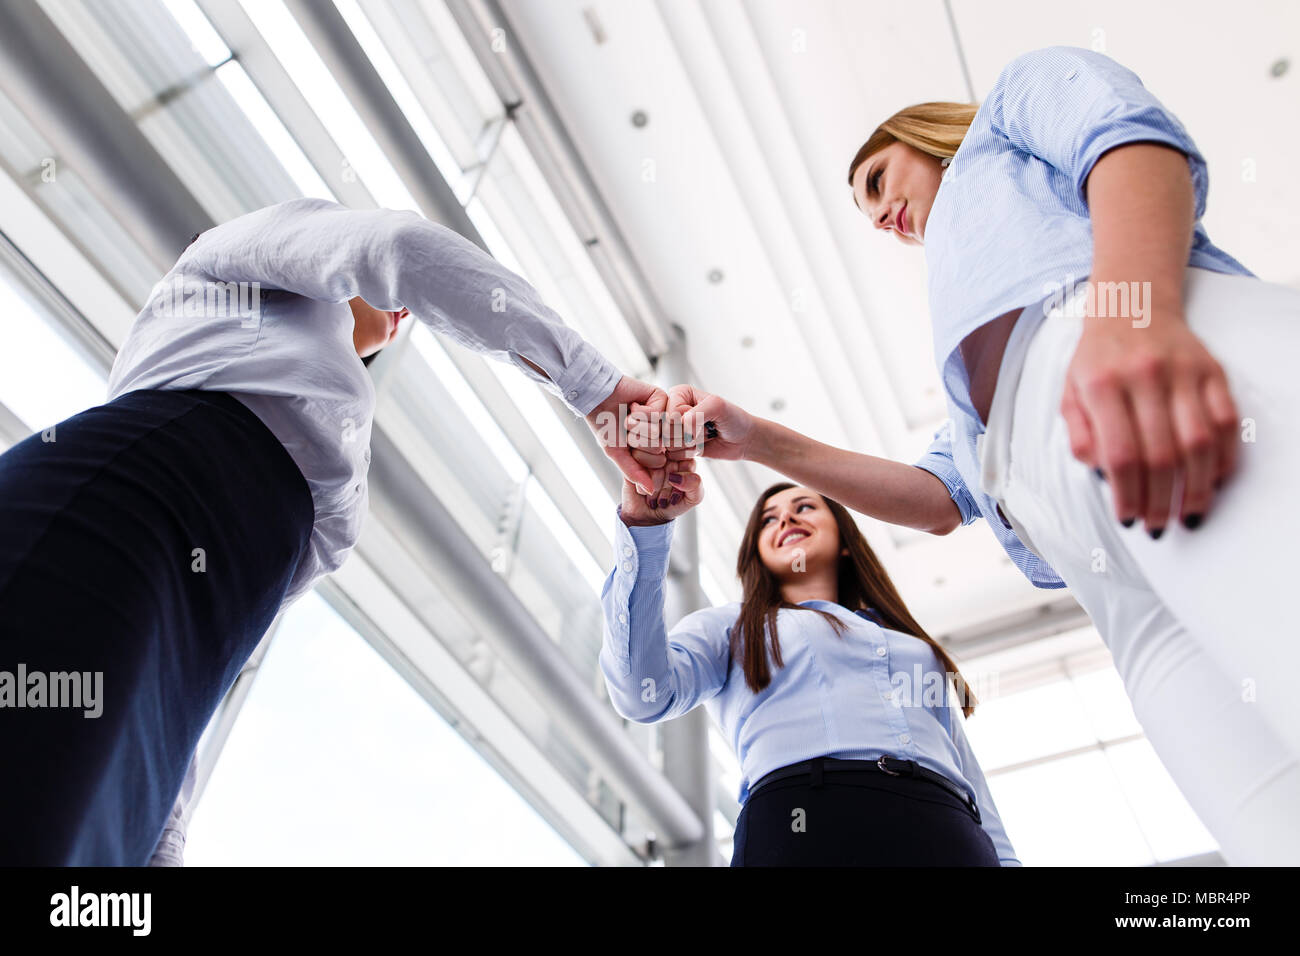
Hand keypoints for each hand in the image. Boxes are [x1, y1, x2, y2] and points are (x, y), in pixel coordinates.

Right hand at [585, 375, 671, 496]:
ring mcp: (663, 415)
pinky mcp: (662, 398)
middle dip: (636, 438)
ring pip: (658, 431)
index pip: (658, 463)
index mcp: (654, 447)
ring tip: (628, 416)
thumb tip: (649, 491)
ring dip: (636, 424)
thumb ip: (634, 472)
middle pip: (659, 447)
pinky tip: (632, 405)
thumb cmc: (605, 427)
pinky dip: (639, 411)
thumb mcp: (617, 454)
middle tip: (626, 427)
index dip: (638, 455)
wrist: (598, 399)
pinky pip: (657, 413)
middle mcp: (661, 432)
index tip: (627, 443)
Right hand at [619, 456, 703, 525]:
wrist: (648, 515)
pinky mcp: (632, 460)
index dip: (683, 483)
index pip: (688, 464)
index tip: (679, 491)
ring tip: (655, 492)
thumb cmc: (673, 503)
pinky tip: (644, 491)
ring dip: (655, 488)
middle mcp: (667, 451)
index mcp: (685, 456)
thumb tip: (677, 476)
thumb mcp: (693, 497)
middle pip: (671, 466)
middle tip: (665, 494)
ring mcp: (649, 454)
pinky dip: (643, 487)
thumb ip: (695, 485)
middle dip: (668, 487)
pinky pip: (639, 471)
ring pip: (655, 468)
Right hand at [657, 383, 756, 460]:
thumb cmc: (733, 419)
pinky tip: (700, 447)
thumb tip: (682, 424)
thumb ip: (698, 412)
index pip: (670, 412)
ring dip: (690, 444)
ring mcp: (673, 429)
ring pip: (669, 444)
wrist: (742, 439)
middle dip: (689, 434)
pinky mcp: (676, 446)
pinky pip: (673, 455)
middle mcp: (672, 409)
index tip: (704, 418)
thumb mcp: (718, 407)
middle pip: (666, 429)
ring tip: (704, 436)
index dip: (687, 421)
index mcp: (679, 394)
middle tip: (705, 428)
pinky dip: (689, 454)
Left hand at [1060, 303, 1237, 534]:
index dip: (1127, 494)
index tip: (1129, 519)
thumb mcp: (1069, 393)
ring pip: (1199, 442)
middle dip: (1161, 500)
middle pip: (1161, 455)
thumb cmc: (1096, 359)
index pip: (1119, 454)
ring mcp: (1183, 373)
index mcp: (1102, 385)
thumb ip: (1080, 436)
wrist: (1132, 305)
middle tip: (1159, 526)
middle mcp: (1144, 377)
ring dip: (1197, 487)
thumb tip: (1103, 476)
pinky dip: (1224, 456)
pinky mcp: (1212, 370)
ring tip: (1191, 514)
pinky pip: (1227, 420)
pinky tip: (1214, 480)